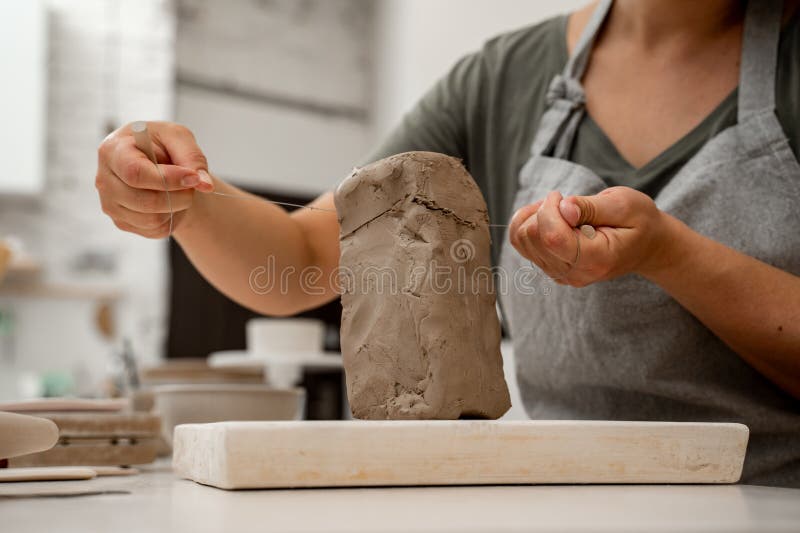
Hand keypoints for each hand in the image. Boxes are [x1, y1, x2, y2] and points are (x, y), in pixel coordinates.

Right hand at [95, 122, 214, 238]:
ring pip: (151, 219)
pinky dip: (171, 218)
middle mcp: (104, 180)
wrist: (157, 164)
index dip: (168, 179)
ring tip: (179, 190)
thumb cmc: (162, 145)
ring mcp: (110, 204)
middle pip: (145, 201)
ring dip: (177, 207)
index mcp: (113, 150)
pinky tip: (171, 202)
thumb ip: (193, 157)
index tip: (193, 177)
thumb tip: (204, 184)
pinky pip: (154, 230)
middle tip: (192, 184)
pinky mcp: (121, 222)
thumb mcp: (179, 137)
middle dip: (179, 196)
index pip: (135, 173)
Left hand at [508, 187, 671, 286]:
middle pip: (532, 237)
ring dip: (534, 216)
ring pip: (521, 239)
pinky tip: (551, 218)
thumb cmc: (638, 222)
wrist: (645, 246)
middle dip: (542, 210)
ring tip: (560, 211)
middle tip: (565, 204)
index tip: (561, 196)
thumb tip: (563, 207)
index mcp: (596, 259)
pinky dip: (529, 223)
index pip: (552, 238)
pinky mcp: (550, 268)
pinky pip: (521, 243)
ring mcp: (559, 274)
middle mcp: (574, 273)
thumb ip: (591, 207)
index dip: (549, 209)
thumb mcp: (624, 205)